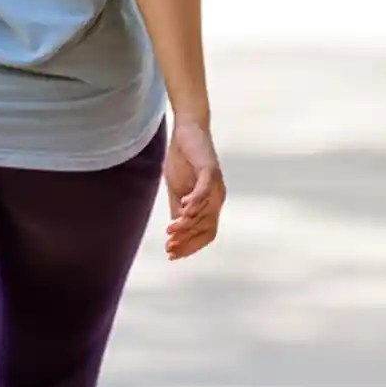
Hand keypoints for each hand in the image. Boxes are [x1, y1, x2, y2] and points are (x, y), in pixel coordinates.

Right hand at [164, 119, 224, 260]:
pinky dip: (195, 202)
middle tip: (168, 246)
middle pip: (206, 228)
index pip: (205, 234)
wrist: (187, 131)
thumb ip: (178, 210)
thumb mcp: (177, 191)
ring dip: (187, 224)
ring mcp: (216, 185)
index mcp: (210, 205)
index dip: (190, 247)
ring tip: (170, 230)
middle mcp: (217, 198)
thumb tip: (175, 232)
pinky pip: (204, 191)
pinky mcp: (210, 170)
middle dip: (187, 240)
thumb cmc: (183, 160)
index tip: (171, 255)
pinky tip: (182, 209)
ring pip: (205, 213)